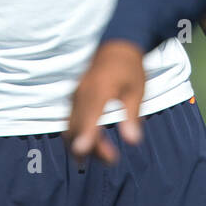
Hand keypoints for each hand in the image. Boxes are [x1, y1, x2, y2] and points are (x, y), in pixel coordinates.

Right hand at [67, 40, 146, 163]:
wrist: (117, 46)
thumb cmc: (130, 69)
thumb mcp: (137, 91)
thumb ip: (132, 116)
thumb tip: (133, 140)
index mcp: (99, 90)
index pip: (88, 117)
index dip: (84, 135)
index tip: (82, 153)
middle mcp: (82, 94)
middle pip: (77, 127)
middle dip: (89, 148)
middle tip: (111, 159)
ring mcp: (75, 95)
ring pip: (70, 126)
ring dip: (81, 144)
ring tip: (103, 157)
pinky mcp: (73, 97)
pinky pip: (69, 120)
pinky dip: (76, 135)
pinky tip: (88, 146)